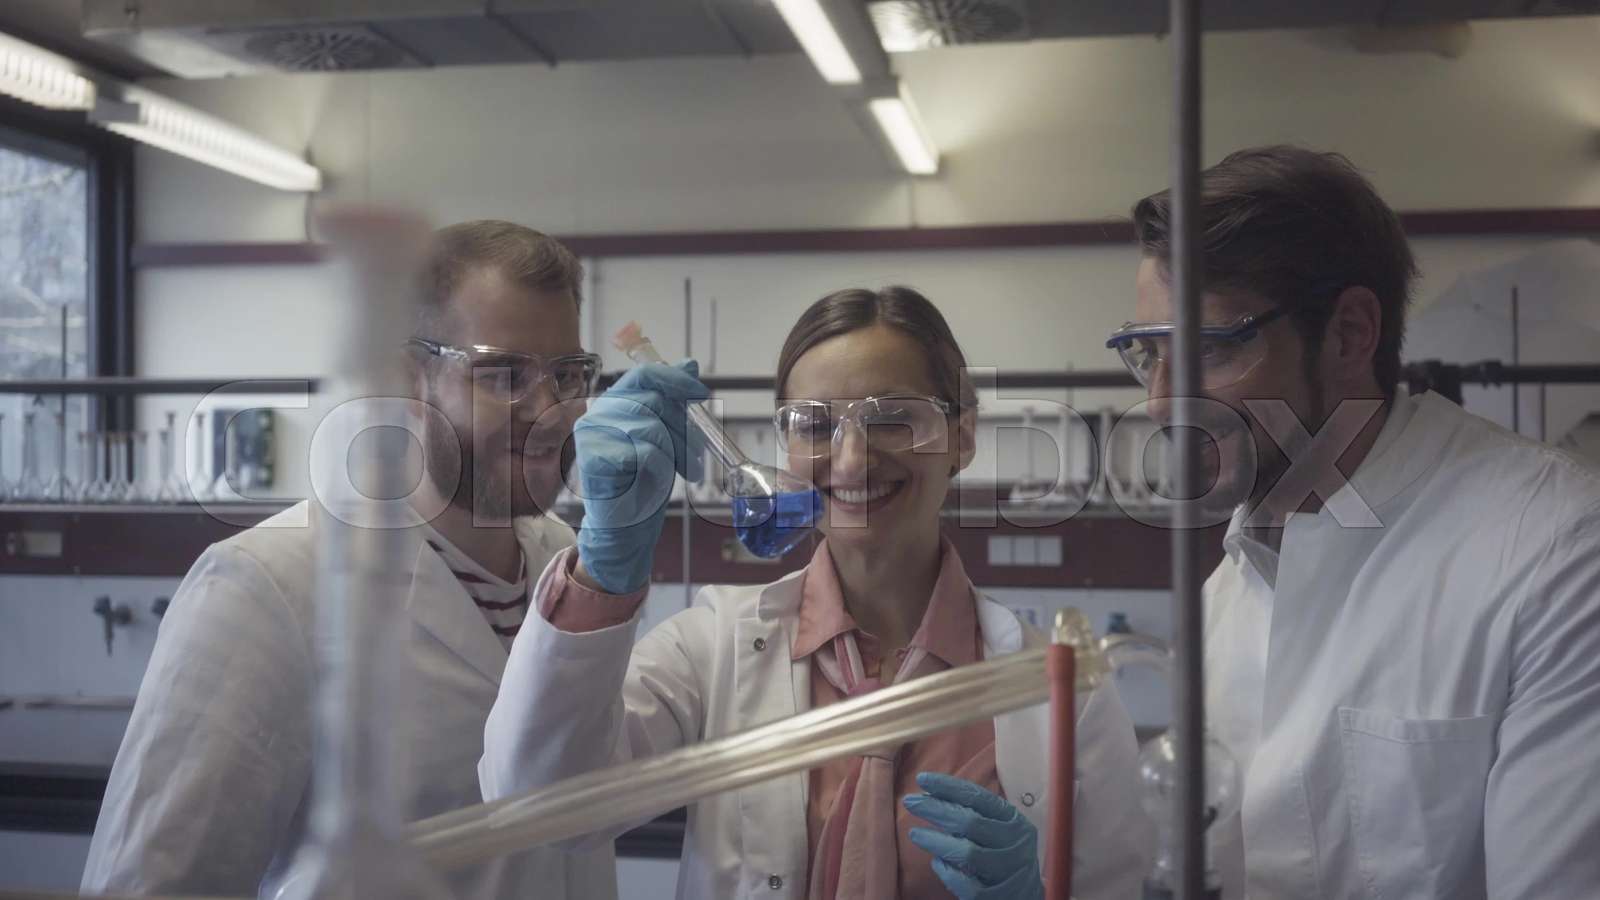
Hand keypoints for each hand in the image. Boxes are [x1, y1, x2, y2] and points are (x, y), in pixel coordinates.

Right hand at [573, 360, 707, 593]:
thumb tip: (689, 363)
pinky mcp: (594, 458)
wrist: (624, 528)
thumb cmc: (642, 482)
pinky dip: (659, 469)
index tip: (702, 396)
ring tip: (678, 473)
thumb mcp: (666, 434)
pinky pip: (644, 452)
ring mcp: (592, 434)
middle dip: (684, 428)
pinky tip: (654, 483)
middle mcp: (598, 412)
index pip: (646, 373)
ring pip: (652, 427)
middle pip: (654, 400)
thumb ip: (672, 400)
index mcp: (613, 403)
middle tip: (696, 455)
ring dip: (674, 453)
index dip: (678, 381)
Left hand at [904, 772, 1043, 899]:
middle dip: (936, 809)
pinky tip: (937, 863)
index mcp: (1014, 821)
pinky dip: (948, 872)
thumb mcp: (999, 829)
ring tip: (914, 834)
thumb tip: (930, 796)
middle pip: (970, 822)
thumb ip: (975, 815)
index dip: (948, 787)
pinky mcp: (997, 896)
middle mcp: (1015, 843)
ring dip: (936, 841)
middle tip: (910, 802)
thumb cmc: (1004, 854)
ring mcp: (1008, 871)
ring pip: (967, 852)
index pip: (978, 797)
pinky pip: (967, 884)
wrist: (1027, 894)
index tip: (922, 779)